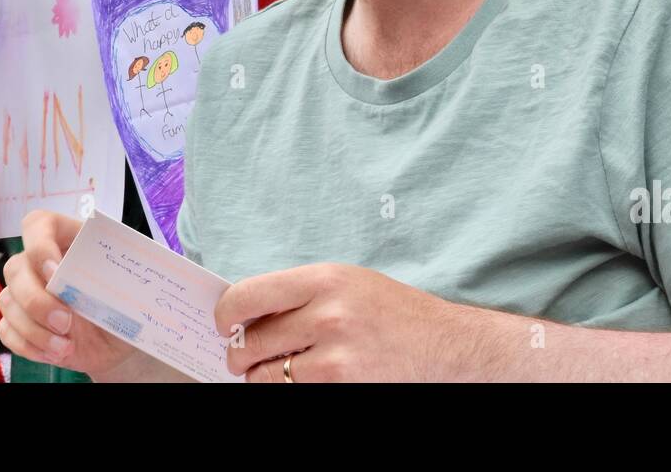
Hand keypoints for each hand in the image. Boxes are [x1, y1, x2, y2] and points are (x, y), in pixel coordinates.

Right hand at [0, 210, 141, 379]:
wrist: (118, 341)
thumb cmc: (123, 303)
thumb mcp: (127, 284)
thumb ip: (112, 273)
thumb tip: (105, 274)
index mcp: (68, 240)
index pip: (38, 224)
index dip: (39, 245)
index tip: (55, 271)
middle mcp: (39, 263)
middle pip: (15, 267)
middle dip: (37, 300)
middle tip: (66, 322)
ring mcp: (24, 292)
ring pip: (7, 301)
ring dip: (34, 329)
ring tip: (65, 346)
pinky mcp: (18, 322)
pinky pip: (6, 330)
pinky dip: (29, 345)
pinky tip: (55, 352)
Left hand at [215, 263, 467, 382]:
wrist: (446, 346)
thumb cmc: (394, 312)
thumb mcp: (348, 284)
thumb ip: (299, 295)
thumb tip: (243, 315)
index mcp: (325, 279)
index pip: (247, 296)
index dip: (225, 314)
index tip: (224, 325)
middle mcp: (327, 314)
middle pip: (250, 342)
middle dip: (241, 354)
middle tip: (244, 357)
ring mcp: (334, 355)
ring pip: (264, 376)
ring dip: (262, 378)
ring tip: (279, 369)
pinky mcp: (341, 385)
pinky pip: (289, 393)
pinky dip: (287, 389)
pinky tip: (303, 379)